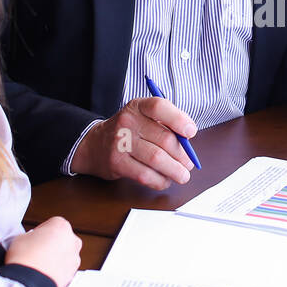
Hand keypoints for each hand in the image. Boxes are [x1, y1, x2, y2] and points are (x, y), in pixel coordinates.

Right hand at [5, 215, 82, 286]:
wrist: (29, 283)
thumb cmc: (24, 258)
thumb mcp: (20, 237)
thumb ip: (31, 236)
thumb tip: (31, 241)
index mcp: (61, 225)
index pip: (52, 224)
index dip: (41, 231)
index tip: (34, 238)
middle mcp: (72, 240)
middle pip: (62, 239)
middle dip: (52, 244)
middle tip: (37, 251)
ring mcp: (75, 258)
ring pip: (65, 254)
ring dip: (55, 257)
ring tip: (39, 264)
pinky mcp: (73, 274)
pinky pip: (64, 269)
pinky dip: (57, 270)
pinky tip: (44, 273)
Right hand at [70, 97, 196, 189]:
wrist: (95, 144)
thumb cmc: (129, 131)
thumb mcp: (144, 118)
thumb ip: (166, 124)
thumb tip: (188, 142)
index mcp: (137, 107)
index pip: (159, 107)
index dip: (179, 120)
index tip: (191, 132)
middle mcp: (127, 122)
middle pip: (164, 139)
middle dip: (183, 155)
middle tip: (189, 163)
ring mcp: (120, 143)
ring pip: (157, 159)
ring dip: (175, 171)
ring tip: (182, 175)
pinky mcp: (117, 163)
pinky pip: (145, 175)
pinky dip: (160, 180)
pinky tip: (165, 180)